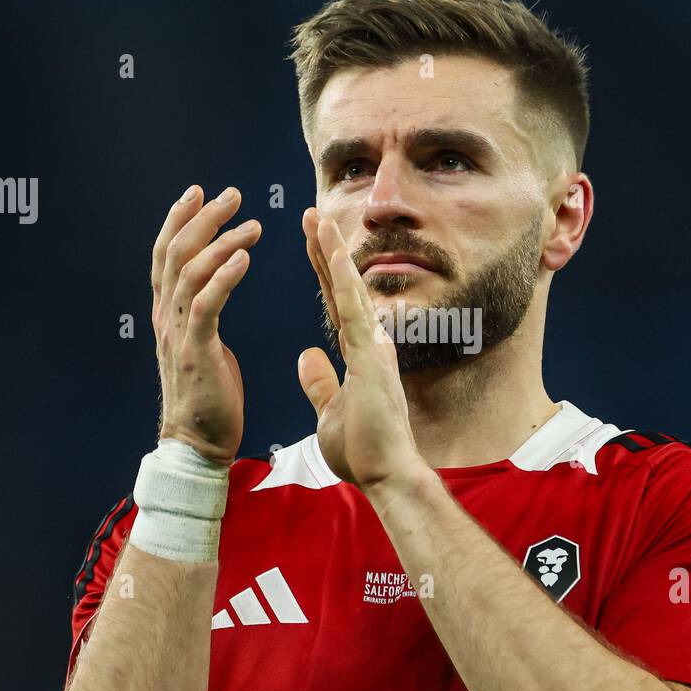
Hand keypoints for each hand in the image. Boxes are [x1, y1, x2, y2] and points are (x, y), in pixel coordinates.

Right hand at [150, 185, 260, 465]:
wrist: (198, 444)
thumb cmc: (209, 398)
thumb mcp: (202, 345)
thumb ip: (201, 315)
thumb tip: (209, 293)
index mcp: (169, 314)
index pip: (166, 255)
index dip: (179, 220)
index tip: (198, 192)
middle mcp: (167, 317)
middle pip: (175, 252)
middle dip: (202, 218)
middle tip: (232, 194)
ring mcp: (178, 333)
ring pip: (190, 272)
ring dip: (221, 242)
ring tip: (252, 224)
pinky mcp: (197, 352)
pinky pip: (207, 305)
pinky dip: (224, 277)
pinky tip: (244, 258)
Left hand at [298, 207, 422, 488]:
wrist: (386, 476)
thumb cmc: (364, 452)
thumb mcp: (330, 412)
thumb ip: (320, 383)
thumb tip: (304, 357)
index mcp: (360, 354)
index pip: (335, 303)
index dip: (323, 271)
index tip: (312, 241)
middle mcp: (370, 344)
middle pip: (343, 288)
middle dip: (326, 249)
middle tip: (311, 213)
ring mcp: (373, 349)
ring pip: (350, 290)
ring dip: (334, 252)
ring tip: (317, 218)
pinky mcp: (371, 360)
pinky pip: (355, 312)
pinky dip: (344, 281)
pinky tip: (334, 253)